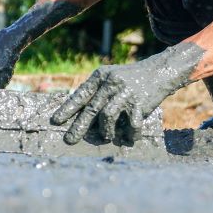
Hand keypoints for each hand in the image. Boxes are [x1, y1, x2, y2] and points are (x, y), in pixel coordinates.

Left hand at [50, 42, 203, 144]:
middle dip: (79, 126)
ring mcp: (125, 93)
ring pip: (107, 116)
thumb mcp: (110, 78)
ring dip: (105, 131)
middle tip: (70, 139)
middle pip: (91, 108)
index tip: (56, 121)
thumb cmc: (129, 79)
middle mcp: (111, 84)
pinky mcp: (139, 103)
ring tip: (105, 136)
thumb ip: (96, 92)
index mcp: (100, 76)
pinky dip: (129, 135)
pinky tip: (128, 139)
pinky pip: (130, 125)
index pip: (80, 95)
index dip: (68, 109)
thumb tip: (77, 115)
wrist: (157, 72)